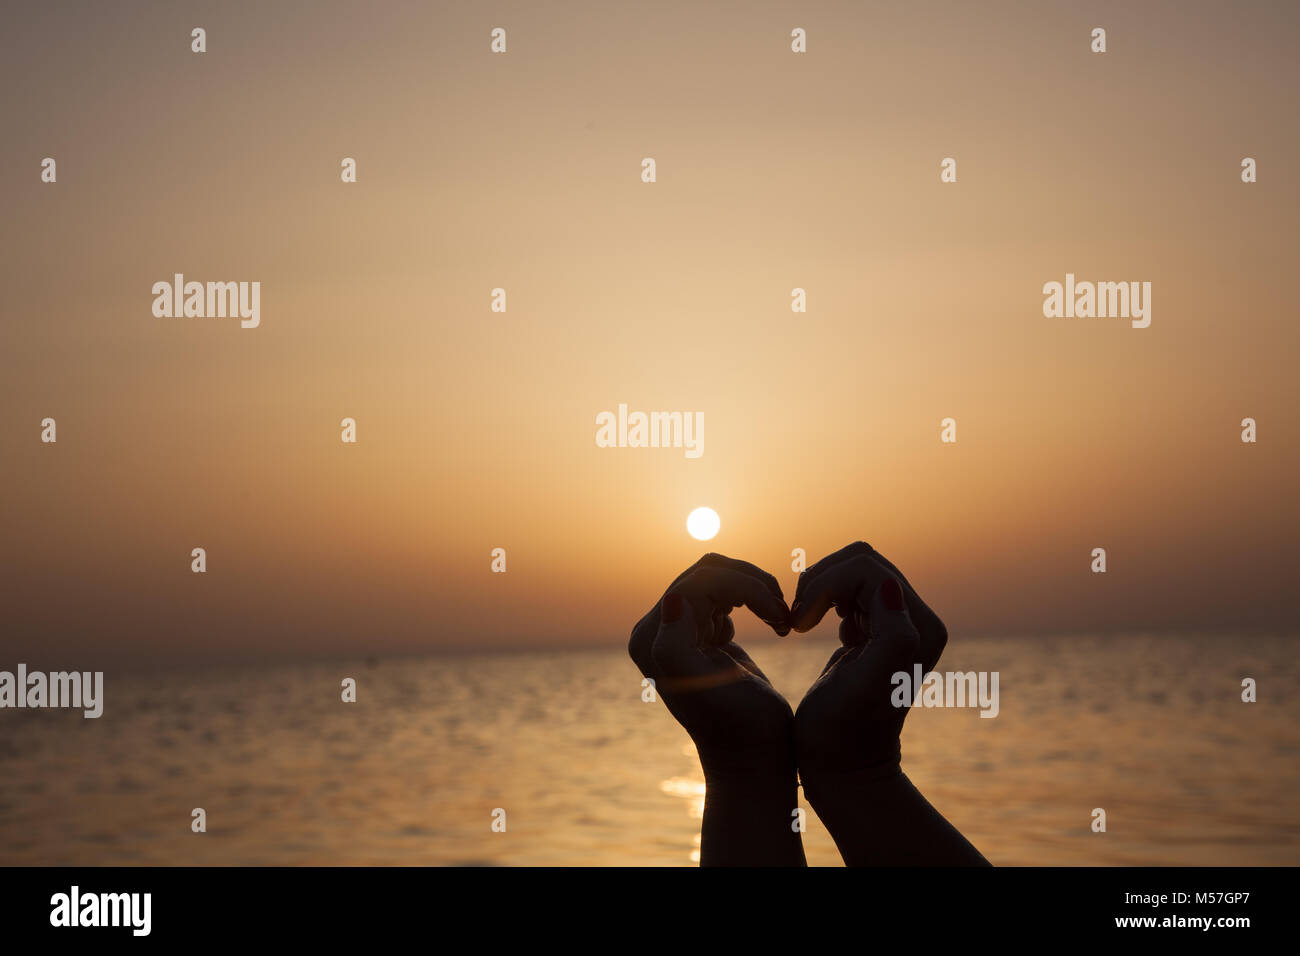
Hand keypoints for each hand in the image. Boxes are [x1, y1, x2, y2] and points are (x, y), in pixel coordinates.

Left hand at [628, 553, 794, 776]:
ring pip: (720, 577)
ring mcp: (684, 630)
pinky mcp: (707, 632)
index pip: (696, 582)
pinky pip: (729, 592)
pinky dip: (757, 600)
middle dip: (751, 584)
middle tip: (782, 611)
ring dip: (757, 590)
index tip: (776, 612)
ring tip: (781, 617)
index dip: (742, 587)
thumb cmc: (737, 725)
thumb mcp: (704, 687)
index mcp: (651, 638)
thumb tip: (672, 599)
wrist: (756, 755)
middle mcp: (659, 630)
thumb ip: (676, 643)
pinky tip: (775, 625)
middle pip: (707, 572)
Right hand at [789, 542, 947, 785]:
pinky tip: (813, 629)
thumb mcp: (864, 687)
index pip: (868, 568)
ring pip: (852, 570)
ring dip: (818, 590)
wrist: (841, 767)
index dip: (824, 586)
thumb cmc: (841, 733)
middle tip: (796, 619)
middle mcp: (916, 620)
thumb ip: (890, 635)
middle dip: (820, 582)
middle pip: (862, 561)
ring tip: (800, 621)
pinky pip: (846, 587)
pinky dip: (821, 600)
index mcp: (920, 628)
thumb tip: (889, 586)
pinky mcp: (875, 629)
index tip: (798, 623)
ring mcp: (896, 623)